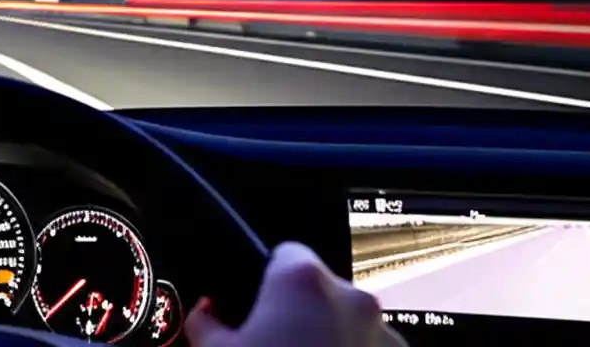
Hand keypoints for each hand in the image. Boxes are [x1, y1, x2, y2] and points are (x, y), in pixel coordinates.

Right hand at [185, 242, 406, 346]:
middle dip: (297, 315)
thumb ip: (206, 324)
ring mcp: (385, 337)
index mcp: (301, 282)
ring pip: (348, 325)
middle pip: (318, 291)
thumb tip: (205, 314)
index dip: (263, 279)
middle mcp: (353, 299)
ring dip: (329, 342)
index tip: (254, 305)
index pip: (282, 252)